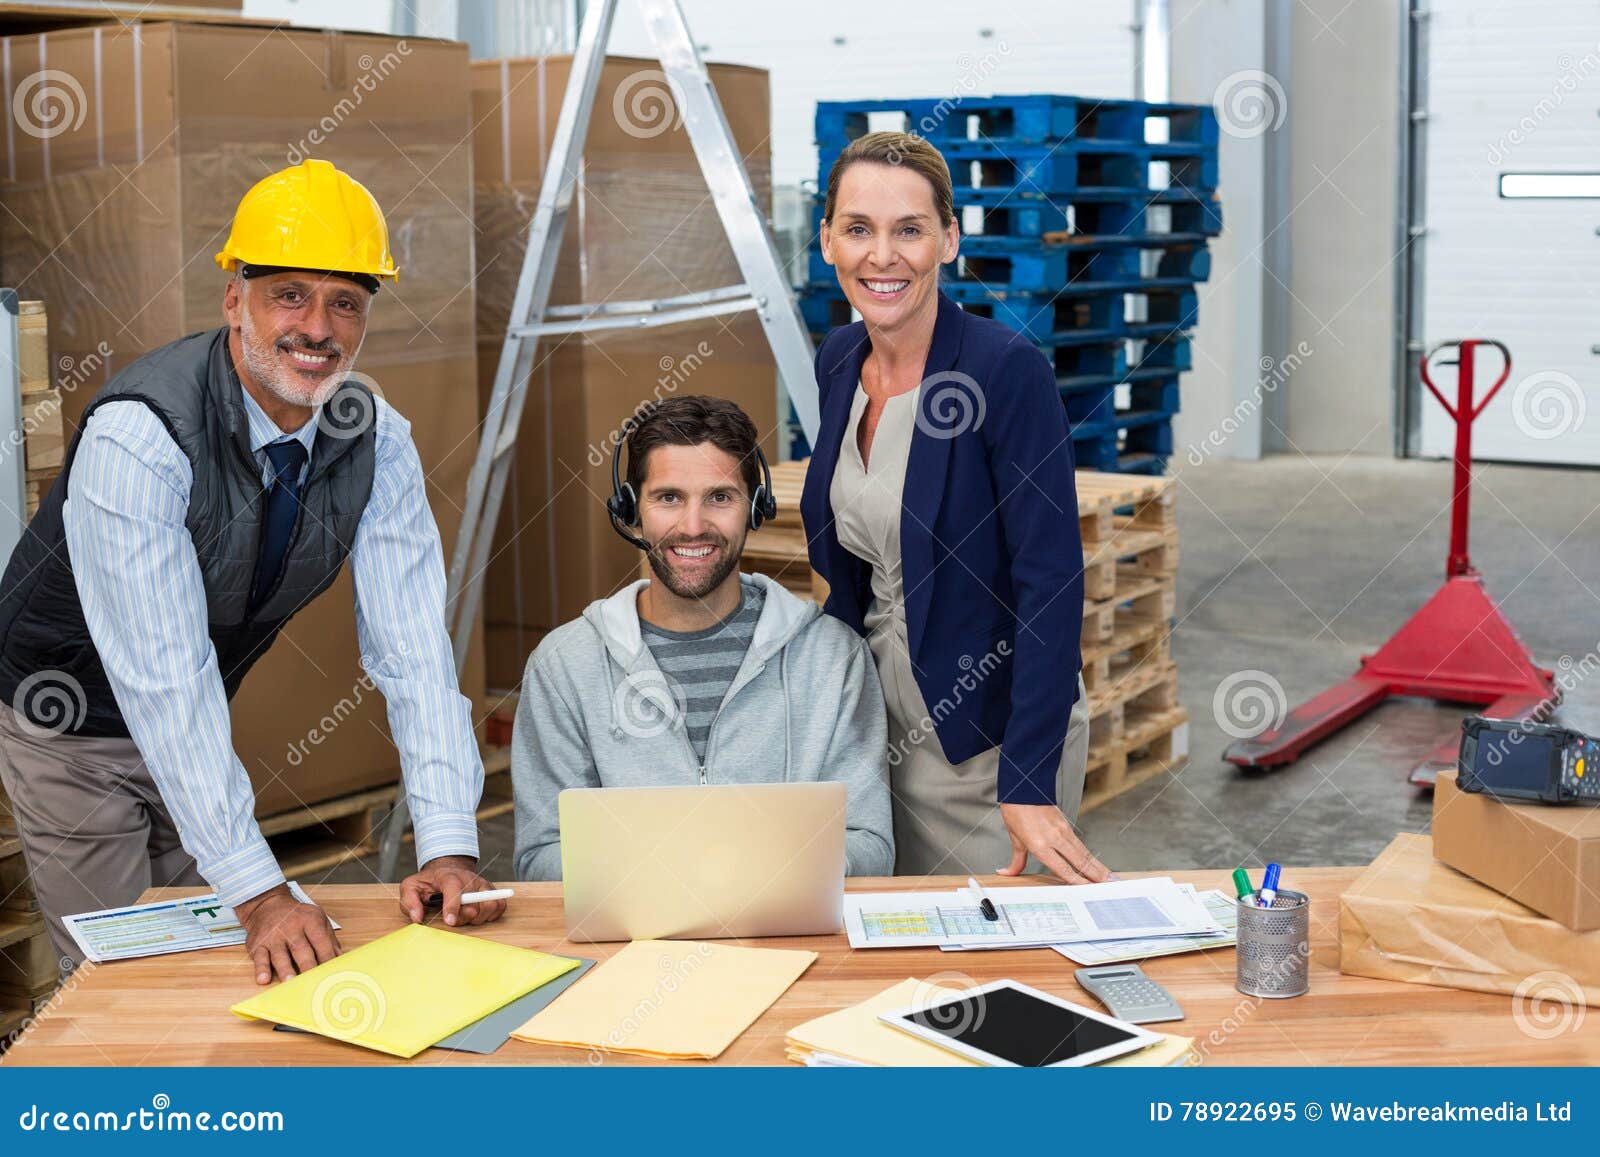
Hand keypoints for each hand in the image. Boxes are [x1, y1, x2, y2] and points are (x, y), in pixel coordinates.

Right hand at [235, 884, 342, 984]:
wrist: (267, 904)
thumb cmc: (297, 916)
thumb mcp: (317, 919)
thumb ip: (329, 939)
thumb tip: (341, 959)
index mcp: (310, 921)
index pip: (321, 941)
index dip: (327, 957)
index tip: (333, 973)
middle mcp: (291, 928)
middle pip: (301, 949)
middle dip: (308, 965)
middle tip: (313, 981)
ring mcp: (273, 937)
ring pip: (280, 955)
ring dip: (285, 969)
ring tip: (290, 982)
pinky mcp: (258, 944)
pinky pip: (259, 957)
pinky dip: (260, 969)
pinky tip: (263, 979)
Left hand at [397, 855, 506, 927]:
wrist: (446, 870)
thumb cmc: (428, 882)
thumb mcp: (410, 886)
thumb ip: (409, 902)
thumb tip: (417, 918)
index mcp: (448, 876)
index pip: (454, 888)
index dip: (453, 906)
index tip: (449, 921)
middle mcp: (469, 878)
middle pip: (473, 903)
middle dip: (462, 918)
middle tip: (453, 920)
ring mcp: (482, 884)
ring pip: (490, 905)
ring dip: (478, 918)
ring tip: (466, 917)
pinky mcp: (492, 890)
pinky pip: (500, 906)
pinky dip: (491, 915)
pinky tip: (478, 915)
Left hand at [997, 803, 1111, 883]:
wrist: (1024, 786)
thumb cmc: (1017, 810)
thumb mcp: (1014, 837)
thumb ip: (1017, 859)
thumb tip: (1008, 872)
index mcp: (1039, 844)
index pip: (1062, 867)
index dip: (1077, 880)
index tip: (1088, 888)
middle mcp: (1054, 838)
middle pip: (1080, 861)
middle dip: (1096, 875)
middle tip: (1109, 886)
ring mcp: (1063, 831)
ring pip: (1084, 853)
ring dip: (1098, 866)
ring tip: (1109, 878)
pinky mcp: (1067, 825)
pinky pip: (1081, 845)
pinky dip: (1091, 856)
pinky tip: (1097, 864)